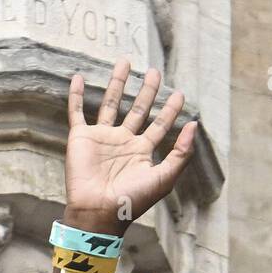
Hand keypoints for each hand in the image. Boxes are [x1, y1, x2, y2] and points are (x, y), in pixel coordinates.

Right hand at [64, 59, 196, 232]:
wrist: (99, 211)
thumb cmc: (132, 199)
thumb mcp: (164, 178)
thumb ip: (181, 154)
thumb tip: (195, 125)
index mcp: (142, 152)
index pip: (159, 125)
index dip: (170, 110)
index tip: (180, 93)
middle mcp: (124, 142)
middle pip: (138, 110)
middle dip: (147, 91)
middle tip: (154, 72)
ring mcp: (102, 138)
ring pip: (111, 104)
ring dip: (117, 83)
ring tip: (124, 62)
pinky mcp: (81, 137)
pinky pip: (77, 112)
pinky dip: (76, 95)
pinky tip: (79, 78)